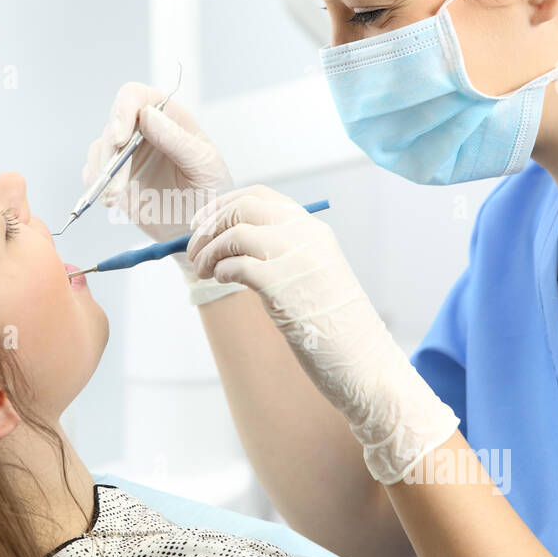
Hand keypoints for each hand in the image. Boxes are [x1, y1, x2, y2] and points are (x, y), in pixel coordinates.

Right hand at [82, 82, 232, 243]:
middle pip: (112, 125)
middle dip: (111, 155)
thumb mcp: (204, 165)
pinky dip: (96, 185)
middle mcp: (143, 130)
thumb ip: (178, 140)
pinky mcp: (115, 177)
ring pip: (99, 150)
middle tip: (119, 185)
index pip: (135, 96)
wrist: (201, 227)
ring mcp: (127, 154)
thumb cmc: (211, 191)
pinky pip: (93, 173)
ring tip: (115, 198)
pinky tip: (111, 199)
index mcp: (168, 117)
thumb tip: (147, 114)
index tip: (120, 138)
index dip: (122, 111)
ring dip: (103, 174)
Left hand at [185, 185, 460, 483]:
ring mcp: (295, 258)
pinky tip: (220, 281)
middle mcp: (305, 236)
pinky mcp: (283, 286)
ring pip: (235, 232)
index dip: (223, 203)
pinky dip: (220, 269)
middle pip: (242, 207)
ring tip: (202, 270)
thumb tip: (231, 244)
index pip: (260, 195)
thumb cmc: (333, 326)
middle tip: (193, 247)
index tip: (203, 221)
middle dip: (209, 224)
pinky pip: (237, 264)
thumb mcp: (313, 274)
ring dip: (208, 250)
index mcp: (312, 230)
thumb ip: (282, 253)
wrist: (364, 361)